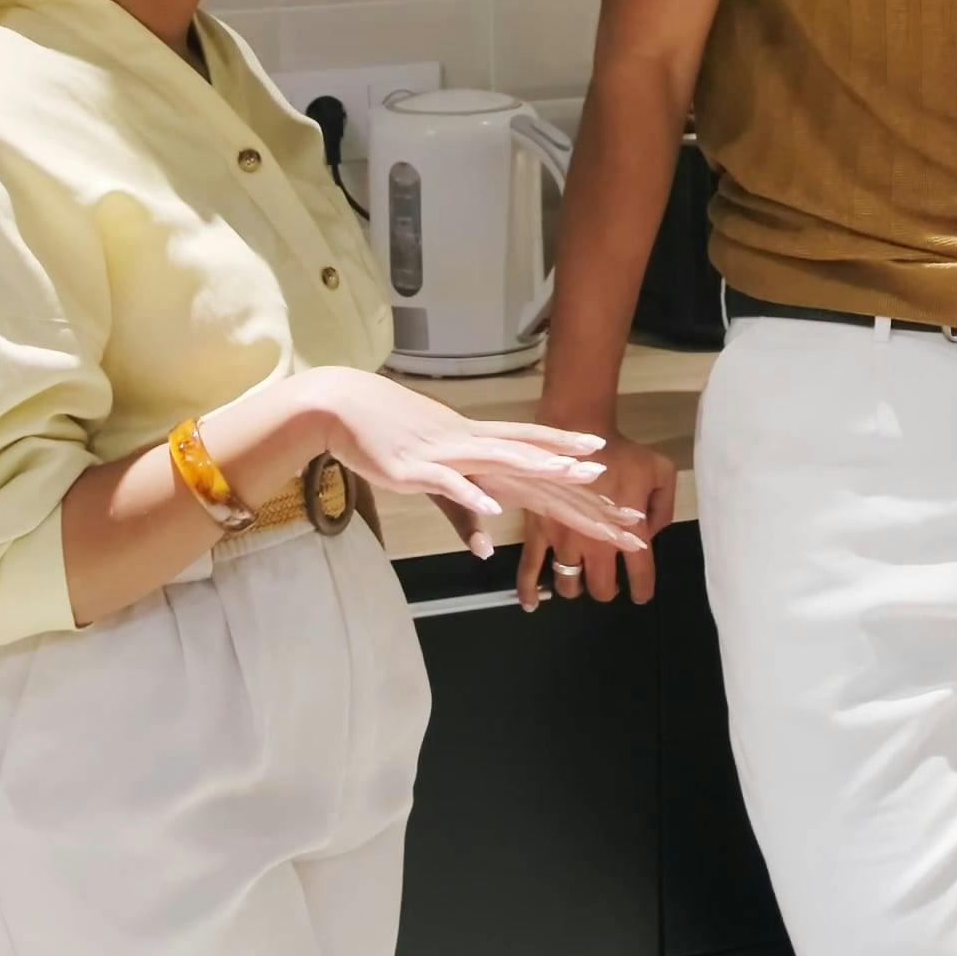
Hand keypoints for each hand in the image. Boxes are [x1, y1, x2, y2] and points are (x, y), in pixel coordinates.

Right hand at [292, 369, 648, 561]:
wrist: (342, 410)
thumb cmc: (386, 439)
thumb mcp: (432, 479)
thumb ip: (459, 513)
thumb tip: (481, 545)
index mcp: (479, 445)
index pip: (538, 451)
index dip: (576, 463)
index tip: (613, 477)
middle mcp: (473, 444)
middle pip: (535, 460)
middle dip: (577, 478)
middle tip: (614, 487)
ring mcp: (448, 454)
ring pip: (502, 460)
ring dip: (540, 468)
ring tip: (576, 475)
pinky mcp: (417, 468)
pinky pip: (450, 485)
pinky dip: (471, 497)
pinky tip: (494, 511)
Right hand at [512, 428, 681, 606]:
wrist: (577, 431)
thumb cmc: (621, 450)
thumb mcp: (660, 470)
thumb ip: (663, 507)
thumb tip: (652, 534)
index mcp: (628, 532)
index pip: (640, 577)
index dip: (642, 590)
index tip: (640, 594)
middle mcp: (596, 544)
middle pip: (601, 589)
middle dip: (607, 589)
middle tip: (608, 579)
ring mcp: (563, 541)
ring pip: (568, 585)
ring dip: (576, 586)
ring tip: (579, 576)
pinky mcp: (538, 532)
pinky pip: (529, 569)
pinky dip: (529, 590)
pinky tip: (532, 603)